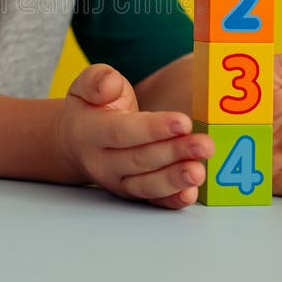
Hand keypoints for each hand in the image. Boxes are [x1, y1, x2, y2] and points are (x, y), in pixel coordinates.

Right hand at [59, 63, 213, 208]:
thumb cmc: (90, 108)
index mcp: (92, 131)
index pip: (123, 131)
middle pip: (141, 159)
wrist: (75, 142)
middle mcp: (103, 161)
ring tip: (199, 171)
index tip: (183, 122)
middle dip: (175, 153)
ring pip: (147, 184)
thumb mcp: (87, 85)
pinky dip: (171, 200)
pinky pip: (152, 201)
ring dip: (175, 179)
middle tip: (205, 145)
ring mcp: (118, 181)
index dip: (153, 128)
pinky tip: (189, 193)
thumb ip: (98, 80)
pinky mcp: (132, 193)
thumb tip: (108, 86)